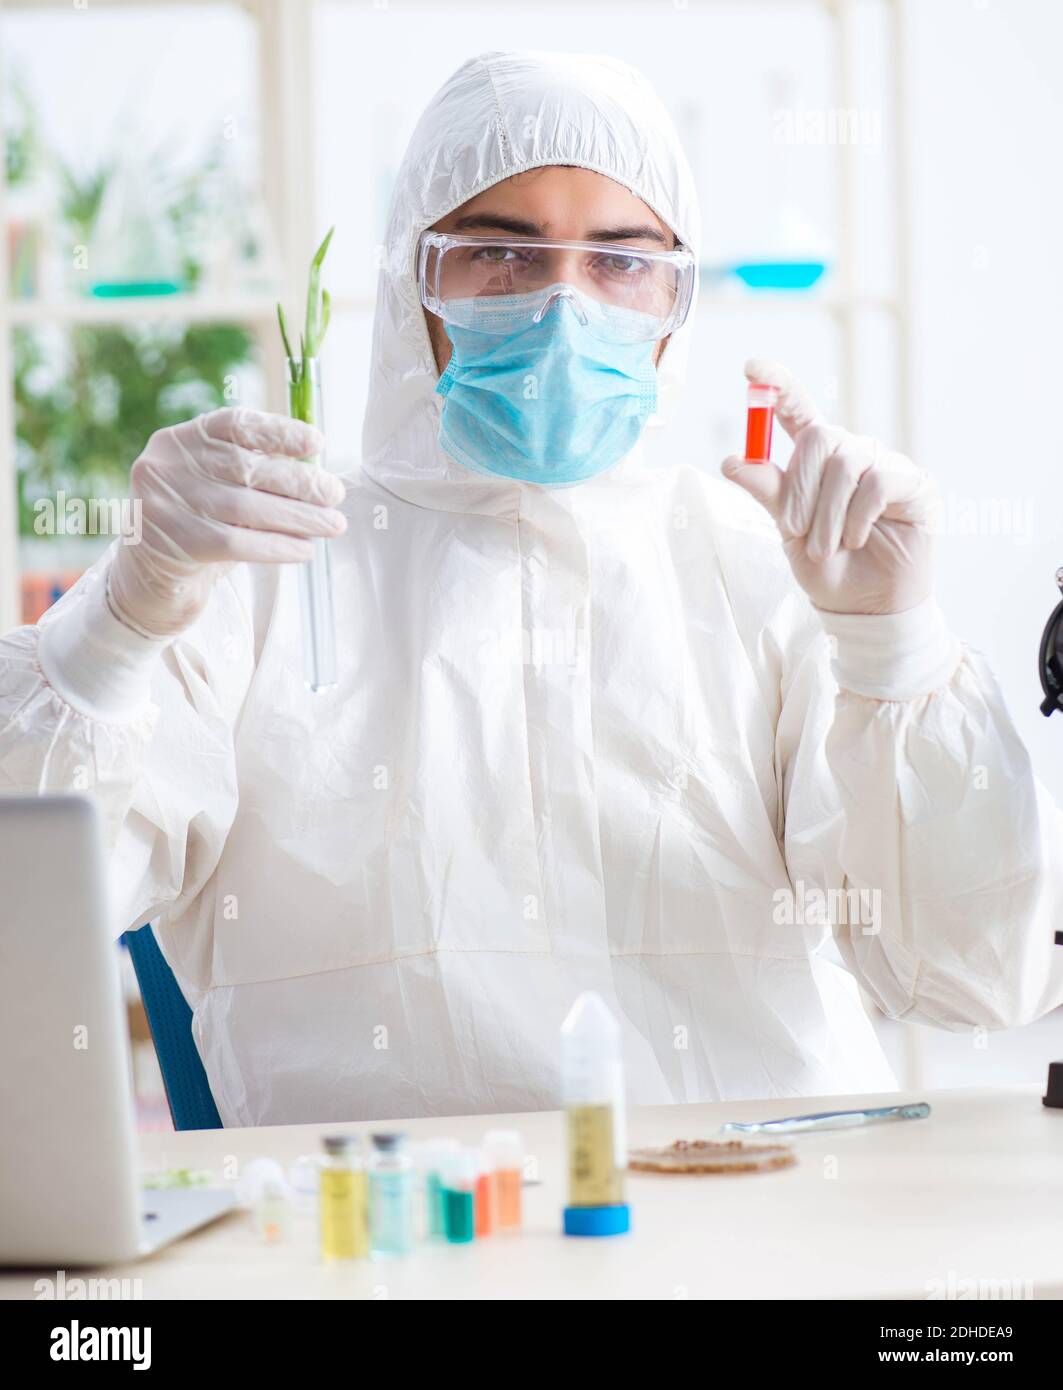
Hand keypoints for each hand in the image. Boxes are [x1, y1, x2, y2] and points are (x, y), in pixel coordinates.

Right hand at [108, 407, 346, 637]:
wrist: (148, 578)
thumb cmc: (196, 524)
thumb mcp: (213, 486)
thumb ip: (250, 471)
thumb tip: (315, 473)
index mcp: (178, 441)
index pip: (233, 425)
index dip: (279, 431)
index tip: (316, 443)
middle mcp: (166, 466)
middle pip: (246, 468)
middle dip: (299, 481)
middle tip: (335, 494)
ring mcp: (166, 504)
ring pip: (248, 508)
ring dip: (299, 517)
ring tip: (333, 524)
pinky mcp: (175, 543)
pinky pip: (239, 543)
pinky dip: (279, 546)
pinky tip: (305, 550)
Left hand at [721, 360, 934, 615]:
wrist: (865, 608)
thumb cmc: (827, 568)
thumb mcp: (787, 530)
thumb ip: (769, 492)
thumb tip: (732, 460)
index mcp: (816, 459)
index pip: (796, 411)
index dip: (776, 386)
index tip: (751, 367)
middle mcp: (851, 452)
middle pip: (817, 438)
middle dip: (799, 490)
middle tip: (794, 531)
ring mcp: (885, 464)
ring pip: (845, 465)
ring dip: (825, 515)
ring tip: (824, 548)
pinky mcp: (914, 484)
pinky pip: (877, 484)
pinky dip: (857, 518)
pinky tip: (857, 541)